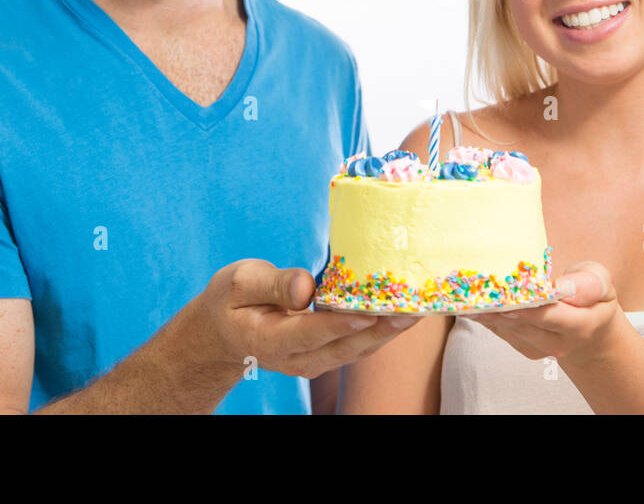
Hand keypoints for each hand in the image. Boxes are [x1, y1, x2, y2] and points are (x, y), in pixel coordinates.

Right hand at [186, 259, 420, 378]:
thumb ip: (272, 284)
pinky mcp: (326, 353)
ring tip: (420, 308)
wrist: (223, 334)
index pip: (311, 333)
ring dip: (389, 331)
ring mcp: (313, 360)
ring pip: (358, 350)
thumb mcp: (239, 283)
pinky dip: (382, 329)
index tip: (368, 312)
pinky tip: (403, 311)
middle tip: (412, 309)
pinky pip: (358, 344)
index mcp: (271, 339)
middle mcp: (296, 358)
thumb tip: (305, 288)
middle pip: (345, 347)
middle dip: (381, 329)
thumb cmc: (230, 301)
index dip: (340, 323)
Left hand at [468, 261, 620, 363]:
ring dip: (488, 312)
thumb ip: (588, 285)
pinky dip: (487, 316)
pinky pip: (502, 332)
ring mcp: (540, 349)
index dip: (528, 307)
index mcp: (582, 325)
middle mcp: (560, 343)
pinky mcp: (524, 347)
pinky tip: (470, 302)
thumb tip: (564, 287)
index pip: (551, 316)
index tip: (507, 294)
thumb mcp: (601, 283)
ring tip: (466, 295)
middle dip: (501, 308)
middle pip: (525, 325)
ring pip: (510, 329)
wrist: (591, 330)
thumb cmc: (594, 297)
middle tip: (475, 292)